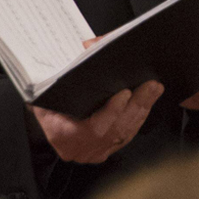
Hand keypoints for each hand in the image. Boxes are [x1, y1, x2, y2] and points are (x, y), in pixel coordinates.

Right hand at [30, 81, 162, 163]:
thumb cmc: (46, 101)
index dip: (111, 112)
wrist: (45, 118)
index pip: (92, 127)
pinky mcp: (105, 151)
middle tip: (150, 86)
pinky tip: (148, 101)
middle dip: (136, 105)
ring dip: (142, 109)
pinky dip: (138, 117)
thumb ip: (67, 68)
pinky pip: (126, 134)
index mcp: (61, 134)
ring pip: (125, 132)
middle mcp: (78, 149)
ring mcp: (93, 153)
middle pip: (115, 128)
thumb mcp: (46, 86)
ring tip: (154, 89)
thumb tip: (91, 46)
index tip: (124, 93)